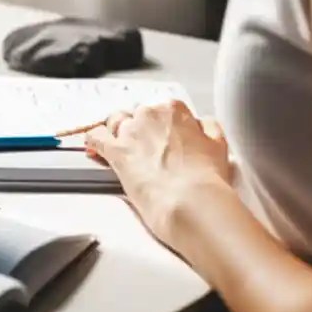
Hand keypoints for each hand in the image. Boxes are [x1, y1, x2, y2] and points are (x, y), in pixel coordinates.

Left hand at [85, 101, 232, 243]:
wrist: (191, 201)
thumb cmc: (206, 179)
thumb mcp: (218, 144)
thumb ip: (207, 128)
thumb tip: (200, 126)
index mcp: (174, 110)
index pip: (161, 109)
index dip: (161, 125)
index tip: (163, 136)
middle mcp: (149, 115)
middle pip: (136, 115)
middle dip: (140, 129)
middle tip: (147, 149)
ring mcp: (130, 132)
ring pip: (115, 123)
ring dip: (116, 132)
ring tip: (121, 147)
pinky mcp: (115, 151)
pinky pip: (96, 138)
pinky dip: (93, 141)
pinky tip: (94, 147)